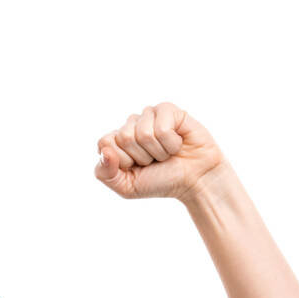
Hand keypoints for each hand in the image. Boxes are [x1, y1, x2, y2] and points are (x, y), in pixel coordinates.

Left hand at [94, 102, 225, 200]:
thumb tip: (105, 151)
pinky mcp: (168, 110)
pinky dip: (171, 144)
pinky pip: (162, 128)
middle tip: (155, 160)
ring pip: (143, 133)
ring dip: (158, 152)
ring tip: (167, 153)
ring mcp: (149, 115)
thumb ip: (105, 174)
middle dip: (142, 157)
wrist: (194, 180)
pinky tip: (178, 144)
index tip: (137, 167)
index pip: (104, 142)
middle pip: (123, 137)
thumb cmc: (160, 182)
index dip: (122, 160)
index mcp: (117, 140)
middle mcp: (131, 124)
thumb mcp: (127, 187)